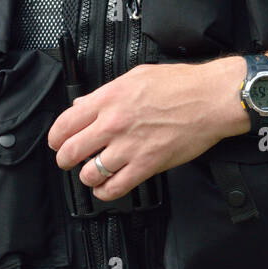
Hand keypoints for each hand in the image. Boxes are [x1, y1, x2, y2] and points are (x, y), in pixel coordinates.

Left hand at [48, 57, 246, 202]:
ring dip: (87, 176)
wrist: (211, 99)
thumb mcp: (136, 76)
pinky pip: (115, 188)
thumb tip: (82, 104)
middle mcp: (114, 124)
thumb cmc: (180, 84)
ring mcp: (129, 147)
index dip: (56, 137)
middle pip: (70, 151)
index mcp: (109, 99)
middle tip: (69, 160)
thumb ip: (105, 92)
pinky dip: (105, 192)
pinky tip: (106, 187)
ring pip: (89, 173)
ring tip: (92, 172)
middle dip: (65, 159)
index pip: (65, 123)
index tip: (58, 142)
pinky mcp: (147, 165)